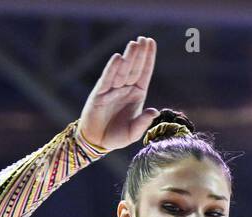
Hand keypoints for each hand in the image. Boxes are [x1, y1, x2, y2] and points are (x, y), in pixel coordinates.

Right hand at [77, 36, 160, 150]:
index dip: (148, 59)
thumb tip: (154, 111)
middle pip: (134, 68)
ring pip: (122, 71)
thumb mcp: (133, 132)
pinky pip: (108, 79)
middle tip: (143, 39)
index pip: (144, 73)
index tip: (151, 43)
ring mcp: (112, 90)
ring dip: (128, 57)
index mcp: (137, 95)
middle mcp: (125, 89)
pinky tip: (119, 58)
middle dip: (139, 54)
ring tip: (134, 44)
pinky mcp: (100, 94)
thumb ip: (143, 123)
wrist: (98, 141)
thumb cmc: (117, 136)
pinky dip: (113, 69)